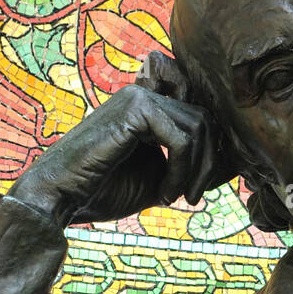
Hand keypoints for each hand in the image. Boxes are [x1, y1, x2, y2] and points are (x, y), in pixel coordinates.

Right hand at [8, 52, 237, 226]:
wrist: (59, 197)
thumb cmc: (103, 191)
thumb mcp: (159, 178)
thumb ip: (189, 166)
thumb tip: (233, 165)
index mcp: (148, 108)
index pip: (199, 119)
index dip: (209, 152)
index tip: (200, 188)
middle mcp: (145, 95)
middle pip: (205, 122)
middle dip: (208, 164)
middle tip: (193, 198)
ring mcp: (139, 96)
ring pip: (198, 129)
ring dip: (194, 171)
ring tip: (175, 197)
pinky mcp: (135, 107)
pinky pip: (181, 139)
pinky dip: (181, 170)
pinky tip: (165, 193)